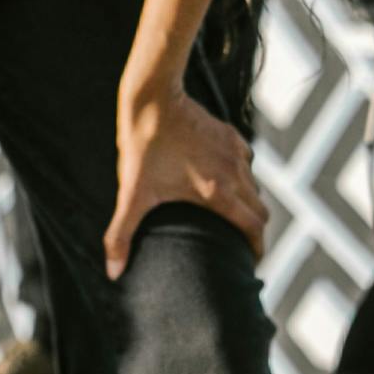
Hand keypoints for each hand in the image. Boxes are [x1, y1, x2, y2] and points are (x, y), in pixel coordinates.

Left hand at [106, 86, 269, 279]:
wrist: (153, 101)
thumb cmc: (142, 149)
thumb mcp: (131, 195)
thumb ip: (121, 236)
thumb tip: (113, 273)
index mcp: (217, 193)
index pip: (253, 228)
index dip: (257, 249)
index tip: (251, 261)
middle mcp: (234, 173)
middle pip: (261, 211)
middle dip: (255, 230)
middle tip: (242, 244)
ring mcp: (235, 153)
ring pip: (255, 187)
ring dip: (248, 204)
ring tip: (232, 215)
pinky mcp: (231, 136)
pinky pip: (247, 163)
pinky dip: (241, 177)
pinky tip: (224, 180)